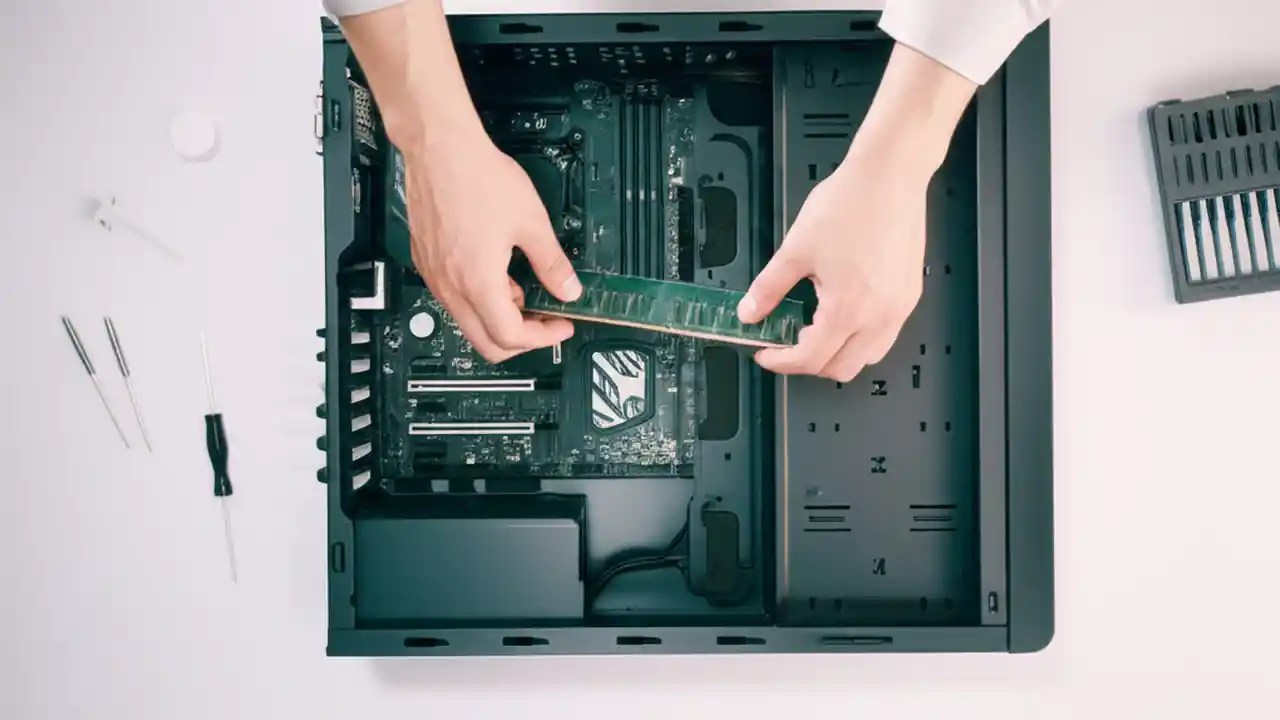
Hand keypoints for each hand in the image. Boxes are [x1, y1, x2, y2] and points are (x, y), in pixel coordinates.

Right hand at [404, 134, 581, 362]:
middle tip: (545, 322)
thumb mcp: (531, 222)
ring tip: (523, 289)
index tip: (560, 326)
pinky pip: (454, 300)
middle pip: (486, 344)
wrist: (438, 147)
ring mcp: (435, 277)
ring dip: (499, 318)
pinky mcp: (427, 263)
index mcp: (478, 282)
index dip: (543, 338)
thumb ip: (552, 263)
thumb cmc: (477, 176)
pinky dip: (479, 301)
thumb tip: (568, 289)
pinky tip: (497, 274)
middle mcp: (450, 286)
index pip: (511, 337)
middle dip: (521, 340)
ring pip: (469, 323)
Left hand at [737, 150, 927, 381]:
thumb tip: (749, 311)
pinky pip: (885, 334)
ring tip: (814, 329)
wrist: (890, 174)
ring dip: (839, 353)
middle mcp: (880, 316)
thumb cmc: (850, 203)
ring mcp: (899, 308)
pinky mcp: (910, 295)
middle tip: (787, 343)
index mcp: (848, 309)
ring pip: (868, 356)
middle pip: (841, 368)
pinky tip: (842, 312)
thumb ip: (769, 287)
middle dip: (809, 363)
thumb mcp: (795, 249)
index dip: (781, 361)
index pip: (811, 358)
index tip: (766, 353)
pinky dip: (861, 336)